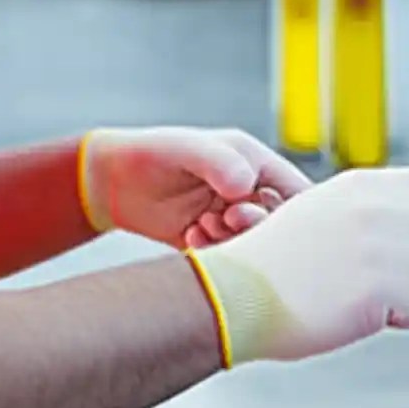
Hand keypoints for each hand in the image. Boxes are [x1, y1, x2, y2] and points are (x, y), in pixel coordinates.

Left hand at [80, 128, 312, 247]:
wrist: (110, 181)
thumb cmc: (152, 153)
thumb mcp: (187, 148)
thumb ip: (218, 162)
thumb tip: (246, 188)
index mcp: (257, 165)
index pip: (298, 194)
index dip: (291, 211)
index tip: (251, 210)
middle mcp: (250, 194)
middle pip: (280, 225)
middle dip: (258, 227)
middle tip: (227, 217)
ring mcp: (231, 220)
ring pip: (256, 246)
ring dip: (234, 241)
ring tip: (203, 225)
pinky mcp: (213, 243)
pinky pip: (229, 259)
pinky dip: (214, 254)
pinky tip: (191, 236)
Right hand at [190, 166, 408, 364]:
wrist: (241, 291)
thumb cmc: (276, 263)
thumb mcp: (328, 211)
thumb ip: (379, 210)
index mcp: (374, 184)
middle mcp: (390, 207)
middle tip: (408, 275)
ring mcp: (395, 244)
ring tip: (372, 291)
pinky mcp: (395, 284)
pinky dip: (401, 316)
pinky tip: (364, 308)